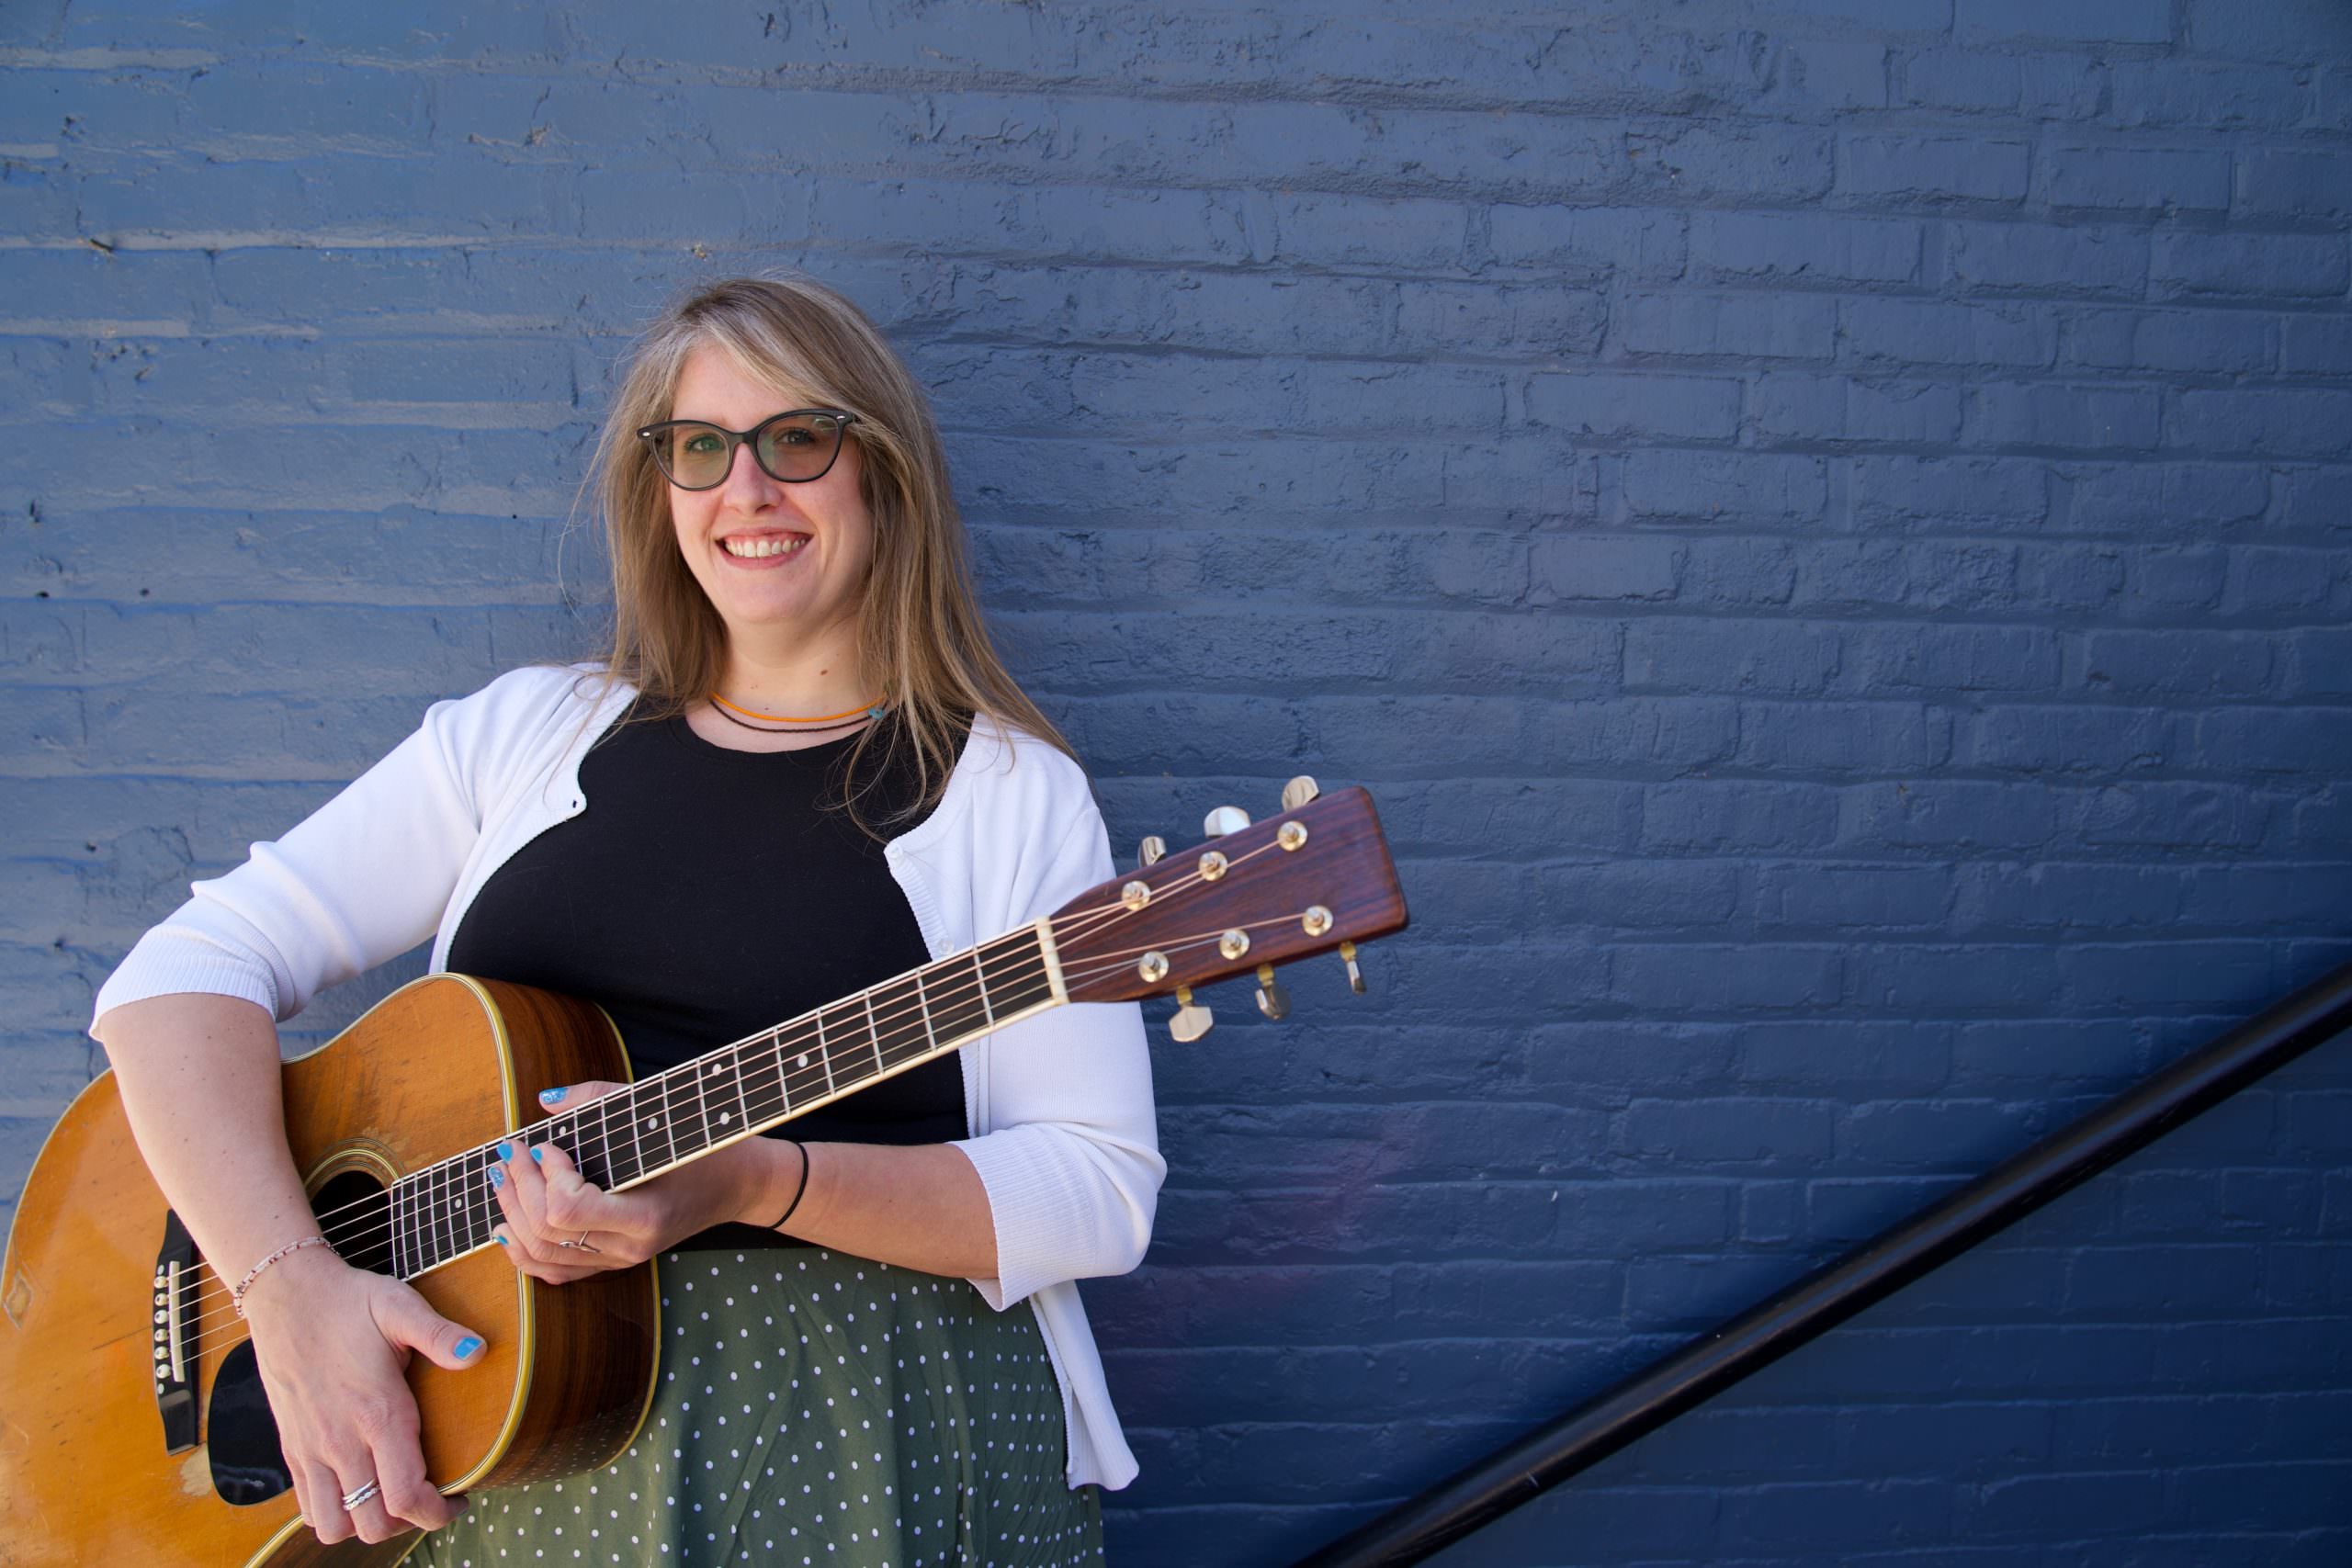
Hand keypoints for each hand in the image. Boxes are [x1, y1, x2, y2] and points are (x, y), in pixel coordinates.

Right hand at [239, 1243, 483, 1544]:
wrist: (286, 1295)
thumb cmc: (348, 1301)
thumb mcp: (399, 1307)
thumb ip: (439, 1334)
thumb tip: (478, 1352)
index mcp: (376, 1413)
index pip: (404, 1496)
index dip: (437, 1513)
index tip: (459, 1501)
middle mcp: (340, 1441)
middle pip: (373, 1523)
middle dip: (409, 1523)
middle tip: (432, 1498)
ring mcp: (310, 1449)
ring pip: (334, 1526)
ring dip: (366, 1522)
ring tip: (393, 1496)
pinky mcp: (291, 1449)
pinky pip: (308, 1507)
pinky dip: (334, 1512)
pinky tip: (359, 1486)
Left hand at [485, 1081, 792, 1282]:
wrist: (739, 1184)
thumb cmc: (704, 1144)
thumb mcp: (660, 1115)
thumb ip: (599, 1100)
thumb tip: (544, 1101)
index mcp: (644, 1216)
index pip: (568, 1210)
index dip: (545, 1175)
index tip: (546, 1143)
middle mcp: (628, 1248)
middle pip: (546, 1232)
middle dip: (518, 1187)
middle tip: (509, 1152)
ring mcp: (620, 1261)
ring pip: (541, 1256)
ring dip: (511, 1214)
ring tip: (502, 1179)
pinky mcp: (612, 1263)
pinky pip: (553, 1271)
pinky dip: (522, 1249)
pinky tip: (506, 1223)